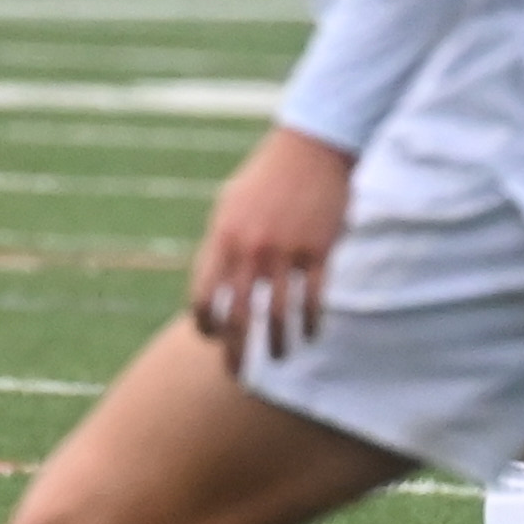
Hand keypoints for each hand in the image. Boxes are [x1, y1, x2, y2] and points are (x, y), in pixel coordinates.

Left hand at [190, 127, 354, 365]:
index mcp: (223, 239)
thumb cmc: (266, 176)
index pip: (205, 297)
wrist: (311, 147)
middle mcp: (251, 250)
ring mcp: (285, 252)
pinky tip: (312, 333)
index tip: (212, 337)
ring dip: (279, 344)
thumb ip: (219, 244)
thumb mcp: (230, 205)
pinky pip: (313, 299)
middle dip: (236, 353)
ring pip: (279, 315)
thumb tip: (213, 283)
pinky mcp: (318, 251)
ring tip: (281, 356)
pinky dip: (312, 322)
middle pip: (239, 317)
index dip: (206, 324)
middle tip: (238, 376)